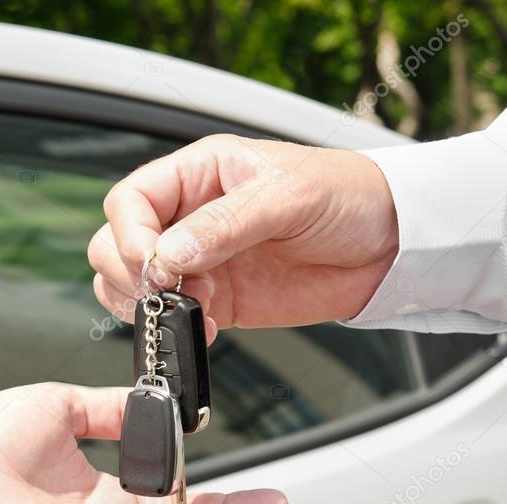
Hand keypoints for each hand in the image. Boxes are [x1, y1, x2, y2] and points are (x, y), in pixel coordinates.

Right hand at [89, 134, 398, 329]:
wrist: (389, 245)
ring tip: (194, 308)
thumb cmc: (347, 196)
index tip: (155, 264)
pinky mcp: (216, 300)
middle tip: (171, 289)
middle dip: (132, 272)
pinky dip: (172, 328)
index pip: (130, 200)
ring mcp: (199, 261)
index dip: (131, 234)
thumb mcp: (288, 196)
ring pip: (130, 283)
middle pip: (116, 243)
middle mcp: (189, 215)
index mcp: (198, 173)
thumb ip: (225, 223)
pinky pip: (169, 316)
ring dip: (146, 303)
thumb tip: (170, 252)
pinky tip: (205, 326)